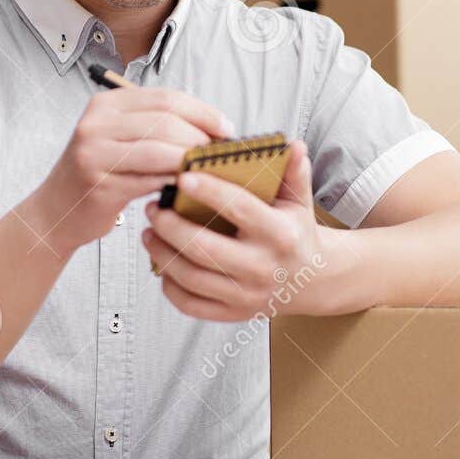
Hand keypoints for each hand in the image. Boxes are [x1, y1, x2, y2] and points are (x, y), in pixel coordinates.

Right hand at [23, 86, 233, 255]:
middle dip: (200, 136)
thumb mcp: (119, 140)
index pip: (166, 98)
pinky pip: (149, 179)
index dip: (202, 111)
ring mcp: (94, 152)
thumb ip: (155, 128)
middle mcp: (96, 123)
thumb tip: (211, 128)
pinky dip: (172, 182)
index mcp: (106, 105)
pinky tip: (184, 187)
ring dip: (189, 160)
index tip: (225, 128)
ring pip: (159, 148)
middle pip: (165, 120)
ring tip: (206, 171)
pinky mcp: (99, 183)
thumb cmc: (97, 176)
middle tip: (218, 154)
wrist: (56, 211)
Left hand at [142, 139, 326, 321]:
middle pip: (205, 248)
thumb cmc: (296, 233)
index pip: (240, 209)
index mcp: (280, 234)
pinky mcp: (234, 313)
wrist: (311, 281)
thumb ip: (294, 172)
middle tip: (153, 208)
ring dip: (162, 254)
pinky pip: (192, 305)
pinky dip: (169, 286)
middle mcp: (263, 267)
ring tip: (148, 233)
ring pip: (192, 278)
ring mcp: (247, 295)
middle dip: (170, 227)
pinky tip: (162, 265)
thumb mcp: (300, 201)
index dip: (209, 192)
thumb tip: (292, 145)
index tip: (182, 177)